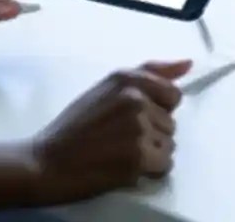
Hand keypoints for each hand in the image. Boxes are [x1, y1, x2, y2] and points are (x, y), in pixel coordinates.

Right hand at [30, 60, 191, 203]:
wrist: (46, 161)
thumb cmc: (73, 127)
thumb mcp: (105, 90)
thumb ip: (149, 74)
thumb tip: (188, 63)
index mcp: (125, 78)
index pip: (172, 93)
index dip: (157, 109)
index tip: (132, 117)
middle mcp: (135, 98)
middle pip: (171, 122)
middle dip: (152, 133)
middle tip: (118, 138)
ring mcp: (138, 127)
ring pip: (169, 144)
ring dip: (151, 152)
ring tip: (119, 152)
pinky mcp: (139, 156)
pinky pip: (165, 165)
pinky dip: (149, 170)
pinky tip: (123, 166)